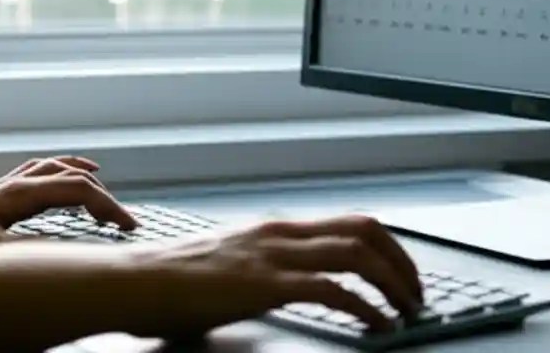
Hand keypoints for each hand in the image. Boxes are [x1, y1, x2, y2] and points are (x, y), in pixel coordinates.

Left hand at [0, 155, 136, 242]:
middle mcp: (13, 185)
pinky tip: (46, 191)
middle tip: (120, 220)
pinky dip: (52, 178)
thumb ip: (29, 249)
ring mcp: (1, 188)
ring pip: (51, 169)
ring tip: (97, 179)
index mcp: (19, 194)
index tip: (129, 229)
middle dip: (102, 194)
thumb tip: (70, 252)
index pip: (80, 190)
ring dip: (78, 174)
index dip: (110, 208)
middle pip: (71, 174)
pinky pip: (32, 177)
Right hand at [126, 214, 423, 338]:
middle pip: (365, 230)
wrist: (132, 283)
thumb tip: (285, 291)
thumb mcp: (229, 267)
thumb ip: (262, 272)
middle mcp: (281, 233)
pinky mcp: (265, 284)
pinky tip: (376, 326)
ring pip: (358, 254)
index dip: (388, 246)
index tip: (402, 274)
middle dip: (401, 261)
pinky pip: (334, 290)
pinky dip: (365, 307)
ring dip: (393, 283)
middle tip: (416, 294)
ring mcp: (274, 255)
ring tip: (407, 311)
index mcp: (275, 229)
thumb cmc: (170, 283)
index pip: (350, 222)